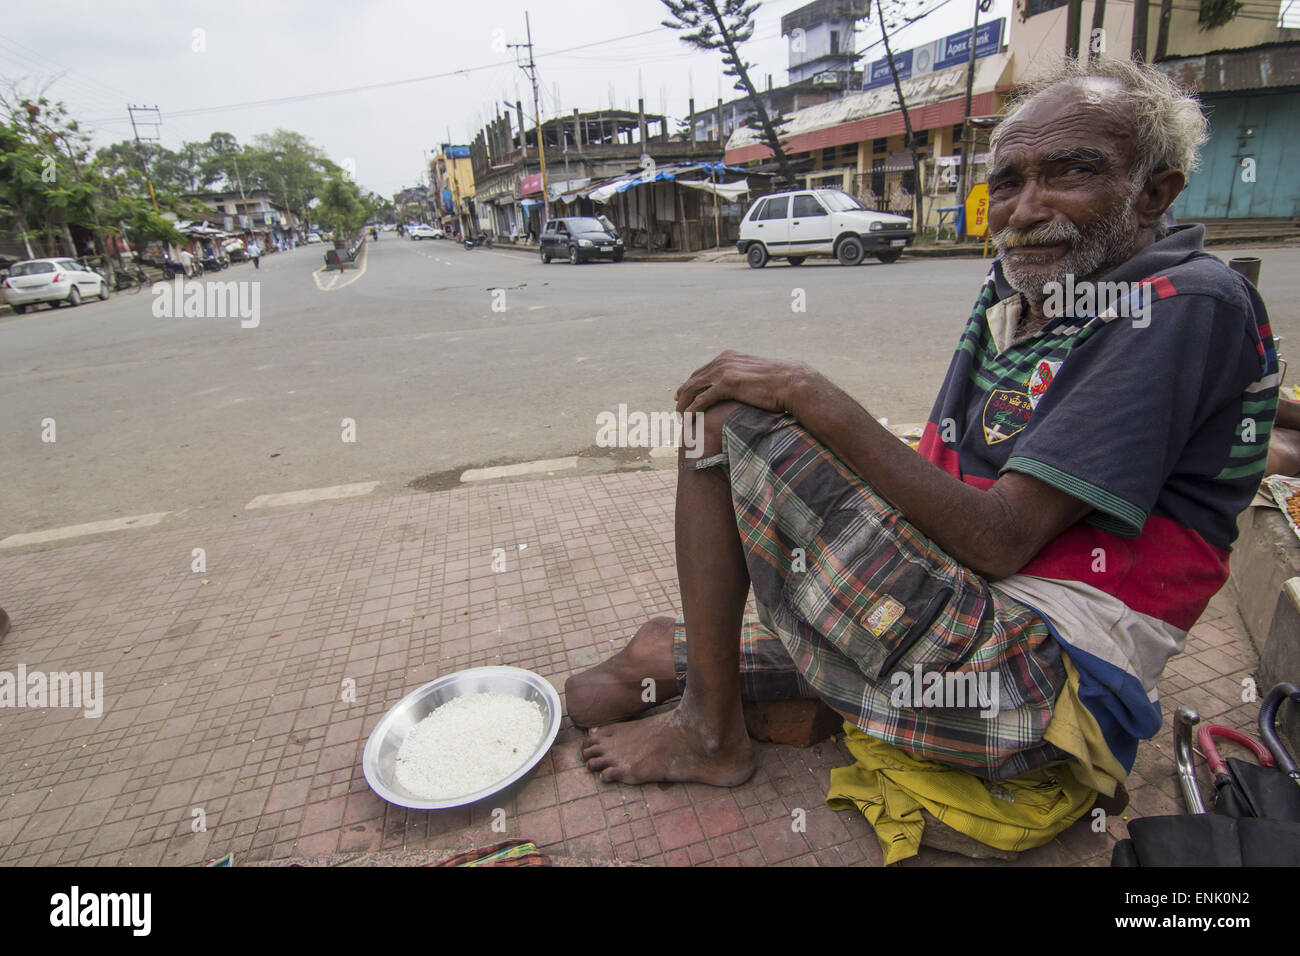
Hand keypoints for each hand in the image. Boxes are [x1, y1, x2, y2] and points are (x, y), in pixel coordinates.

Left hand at [675, 350, 811, 415]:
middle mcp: (723, 361)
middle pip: (694, 379)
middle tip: (678, 410)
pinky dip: (691, 411)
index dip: (691, 384)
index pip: (702, 371)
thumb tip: (745, 389)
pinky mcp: (727, 384)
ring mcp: (724, 371)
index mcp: (729, 357)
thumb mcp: (757, 377)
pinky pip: (702, 400)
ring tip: (680, 419)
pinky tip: (687, 421)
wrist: (793, 383)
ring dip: (684, 405)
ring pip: (693, 389)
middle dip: (683, 395)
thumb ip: (745, 379)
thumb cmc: (780, 384)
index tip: (682, 396)